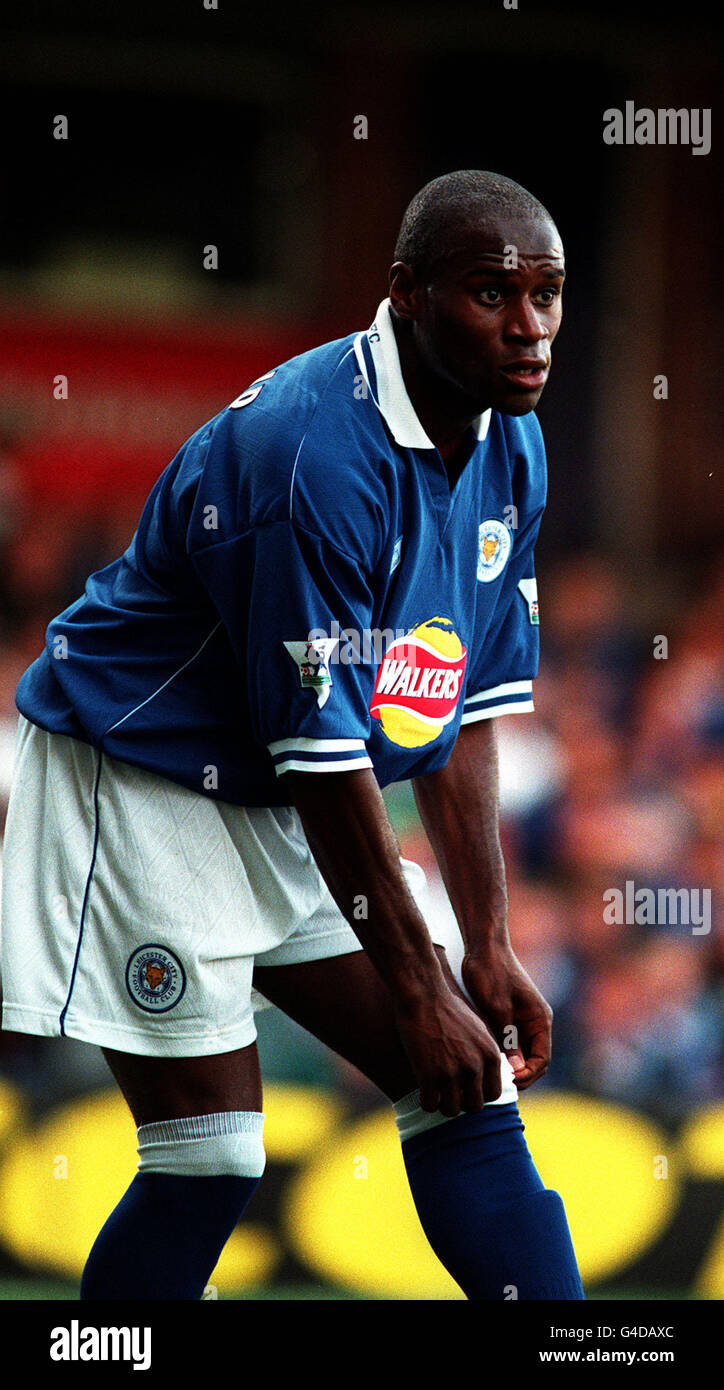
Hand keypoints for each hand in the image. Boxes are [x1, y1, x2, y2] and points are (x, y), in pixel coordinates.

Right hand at [393, 985, 503, 1114]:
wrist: (424, 996)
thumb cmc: (449, 1010)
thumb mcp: (479, 1030)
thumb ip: (486, 1055)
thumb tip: (488, 1078)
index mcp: (490, 1056)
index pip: (493, 1094)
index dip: (479, 1095)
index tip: (467, 1089)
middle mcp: (475, 1067)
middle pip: (474, 1107)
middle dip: (461, 1103)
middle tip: (449, 1091)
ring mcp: (452, 1073)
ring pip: (451, 1110)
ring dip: (443, 1104)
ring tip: (435, 1092)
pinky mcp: (429, 1074)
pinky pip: (430, 1105)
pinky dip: (426, 1101)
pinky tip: (422, 1089)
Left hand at [461, 945, 552, 1090]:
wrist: (483, 946)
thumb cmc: (491, 974)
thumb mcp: (498, 1009)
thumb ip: (508, 1040)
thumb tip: (517, 1071)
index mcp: (540, 1020)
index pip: (542, 1060)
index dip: (527, 1076)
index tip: (507, 1082)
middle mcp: (535, 1021)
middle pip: (534, 1060)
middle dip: (520, 1075)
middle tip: (497, 1085)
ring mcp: (523, 1018)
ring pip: (522, 1053)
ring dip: (510, 1066)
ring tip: (490, 1077)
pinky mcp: (510, 1015)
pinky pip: (510, 1042)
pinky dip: (502, 1054)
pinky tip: (485, 1060)